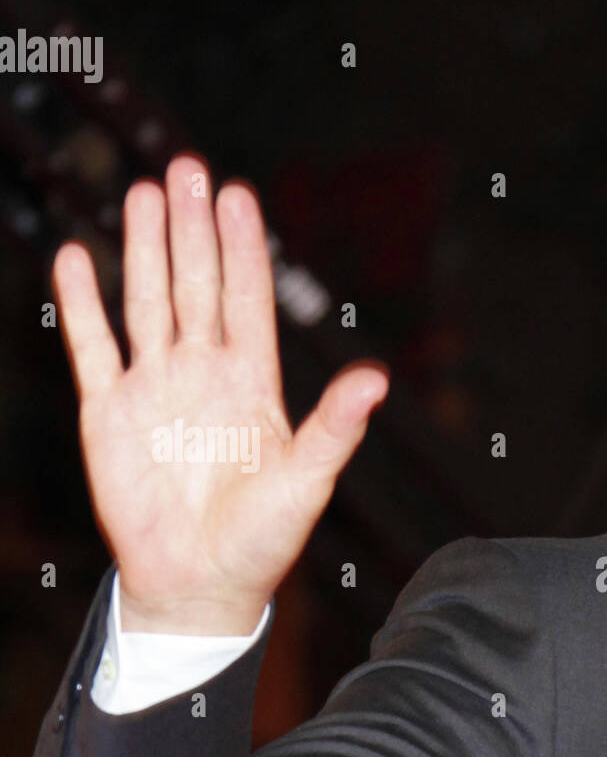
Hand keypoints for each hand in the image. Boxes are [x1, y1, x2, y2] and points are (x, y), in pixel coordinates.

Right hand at [53, 152, 388, 633]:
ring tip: (142, 193)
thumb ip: (335, 427)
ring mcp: (156, 391)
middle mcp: (205, 377)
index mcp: (254, 387)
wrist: (200, 586)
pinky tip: (79, 258)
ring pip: (148, 302)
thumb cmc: (262, 543)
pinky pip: (94, 348)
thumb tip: (378, 379)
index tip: (238, 194)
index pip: (248, 302)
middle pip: (198, 286)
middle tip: (187, 170)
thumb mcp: (307, 481)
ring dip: (143, 250)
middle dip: (193, 229)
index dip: (244, 249)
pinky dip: (84, 305)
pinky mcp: (111, 415)